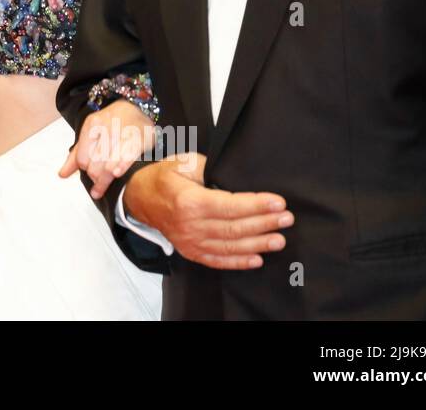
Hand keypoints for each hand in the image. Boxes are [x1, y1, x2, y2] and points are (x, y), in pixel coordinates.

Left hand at [60, 100, 153, 197]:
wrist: (138, 107)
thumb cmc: (112, 122)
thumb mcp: (91, 132)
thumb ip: (76, 154)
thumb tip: (62, 174)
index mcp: (92, 125)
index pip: (82, 158)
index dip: (85, 169)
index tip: (89, 175)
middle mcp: (106, 129)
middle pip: (95, 164)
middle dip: (95, 177)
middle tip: (97, 183)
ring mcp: (123, 134)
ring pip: (109, 165)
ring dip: (105, 179)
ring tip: (104, 185)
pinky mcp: (139, 140)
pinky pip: (127, 158)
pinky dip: (121, 167)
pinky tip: (117, 174)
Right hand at [123, 153, 292, 269]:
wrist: (139, 198)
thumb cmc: (163, 177)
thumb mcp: (183, 162)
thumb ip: (209, 168)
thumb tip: (234, 175)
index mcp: (189, 201)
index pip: (231, 206)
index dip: (257, 205)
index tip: (278, 202)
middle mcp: (190, 225)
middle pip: (234, 228)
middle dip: (264, 224)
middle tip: (286, 219)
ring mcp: (190, 241)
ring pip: (230, 247)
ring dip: (258, 244)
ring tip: (279, 240)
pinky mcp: (190, 251)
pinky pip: (217, 261)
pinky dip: (238, 262)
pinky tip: (257, 259)